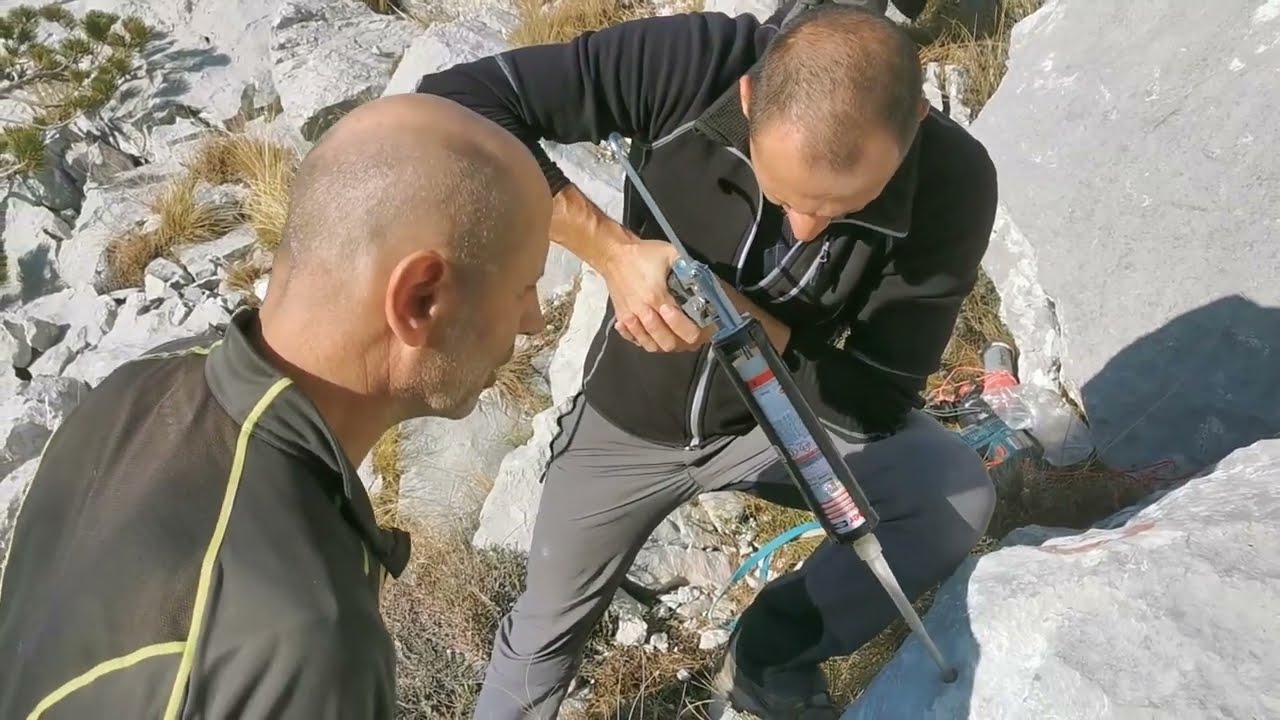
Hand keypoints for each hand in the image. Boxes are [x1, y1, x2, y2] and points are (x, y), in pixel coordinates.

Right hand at [600, 234, 713, 352]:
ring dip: (667, 345)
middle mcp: (642, 312)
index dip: (695, 332)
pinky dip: (646, 342)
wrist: (613, 254)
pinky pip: (635, 340)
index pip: (679, 326)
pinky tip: (656, 336)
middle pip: (667, 343)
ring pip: (651, 345)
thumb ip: (688, 267)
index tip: (705, 329)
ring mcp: (630, 318)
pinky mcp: (622, 318)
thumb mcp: (670, 253)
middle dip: (683, 343)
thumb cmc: (642, 254)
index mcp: (656, 297)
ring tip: (678, 337)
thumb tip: (705, 280)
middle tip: (694, 336)